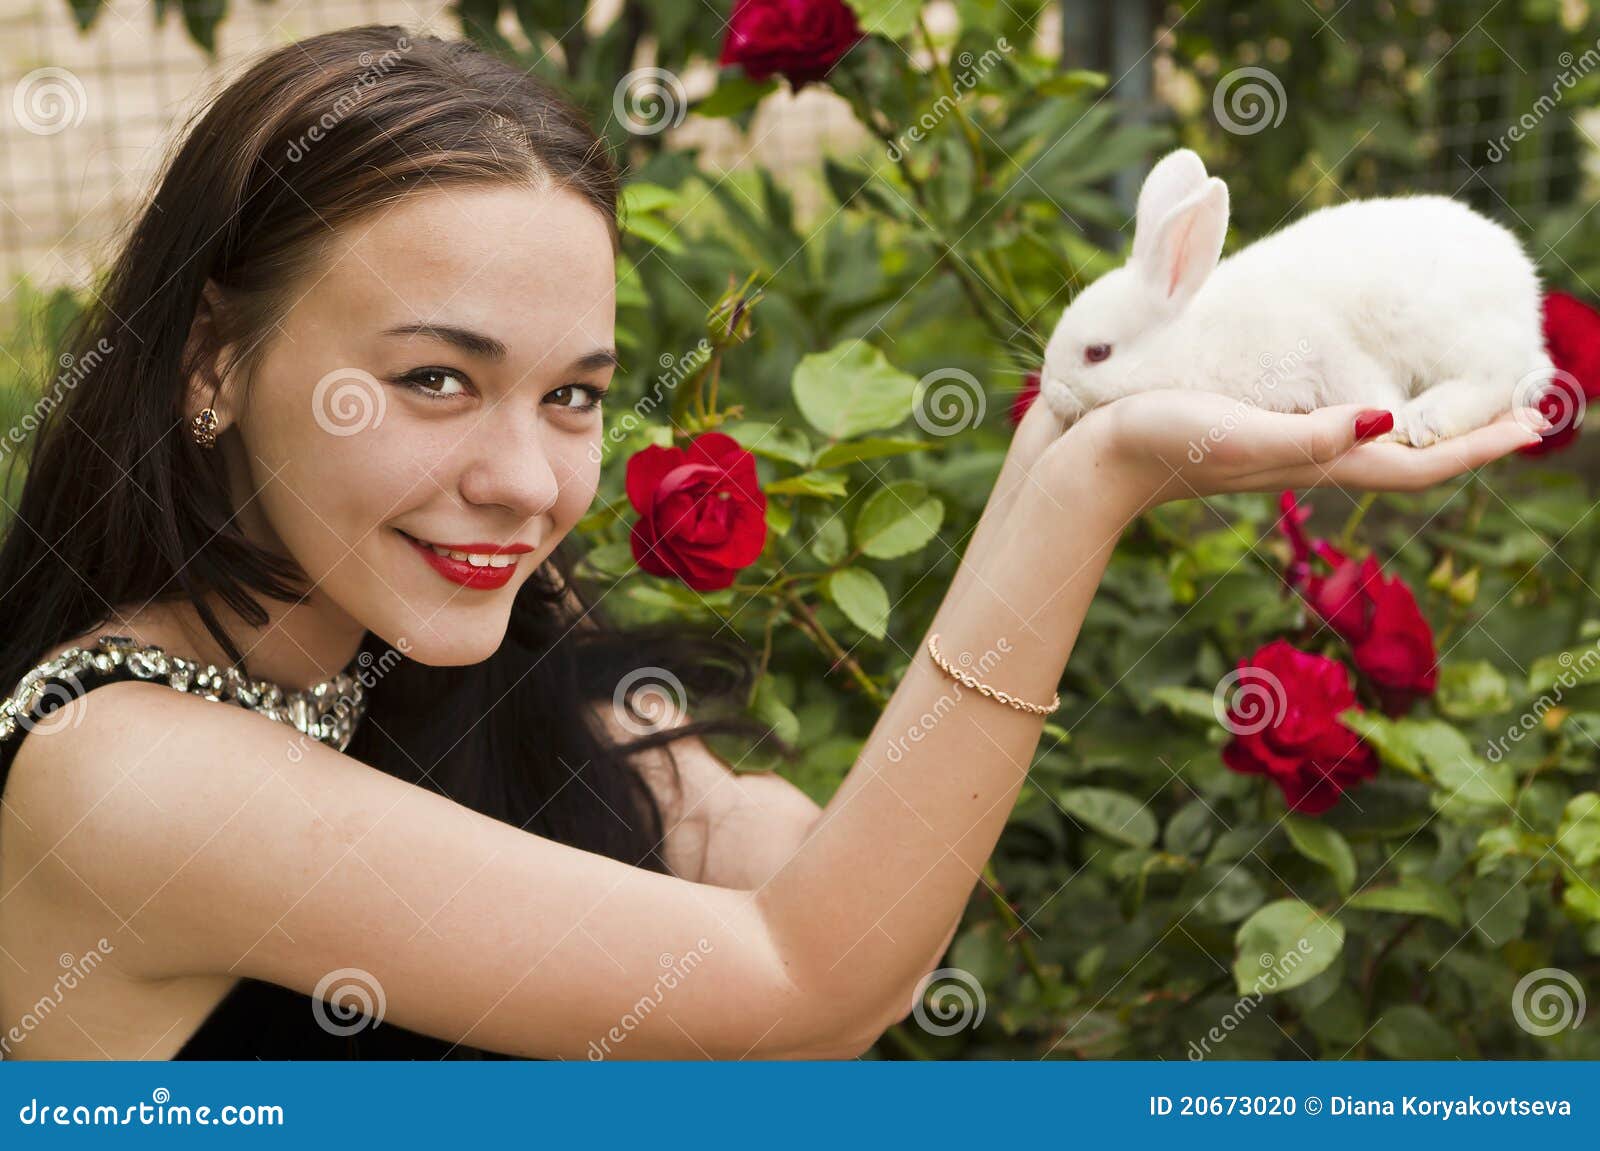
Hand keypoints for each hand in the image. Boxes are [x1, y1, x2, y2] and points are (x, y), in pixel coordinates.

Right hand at [1039, 389, 1547, 515]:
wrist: (1075, 465)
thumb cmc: (1150, 447)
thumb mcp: (1232, 434)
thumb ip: (1305, 435)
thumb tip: (1385, 421)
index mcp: (1308, 462)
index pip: (1413, 462)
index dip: (1476, 446)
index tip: (1535, 423)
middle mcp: (1297, 456)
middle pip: (1400, 452)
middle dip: (1459, 434)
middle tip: (1511, 403)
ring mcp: (1265, 444)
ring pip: (1362, 436)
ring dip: (1412, 418)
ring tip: (1444, 391)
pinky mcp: (1232, 424)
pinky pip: (1314, 414)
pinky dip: (1352, 401)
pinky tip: (1343, 377)